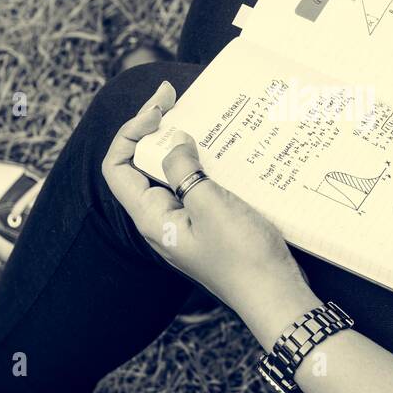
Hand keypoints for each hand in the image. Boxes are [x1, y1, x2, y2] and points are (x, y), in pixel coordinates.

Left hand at [101, 81, 316, 336]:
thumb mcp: (209, 204)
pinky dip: (205, 162)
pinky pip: (198, 185)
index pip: (118, 167)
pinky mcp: (211, 224)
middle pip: (143, 166)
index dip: (130, 132)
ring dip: (183, 144)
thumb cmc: (241, 255)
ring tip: (201, 117)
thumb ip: (183, 169)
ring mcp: (187, 222)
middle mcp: (163, 219)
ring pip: (173, 173)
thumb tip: (173, 143)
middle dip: (156, 130)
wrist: (275, 294)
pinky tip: (225, 149)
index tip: (160, 110)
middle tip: (177, 98)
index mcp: (152, 217)